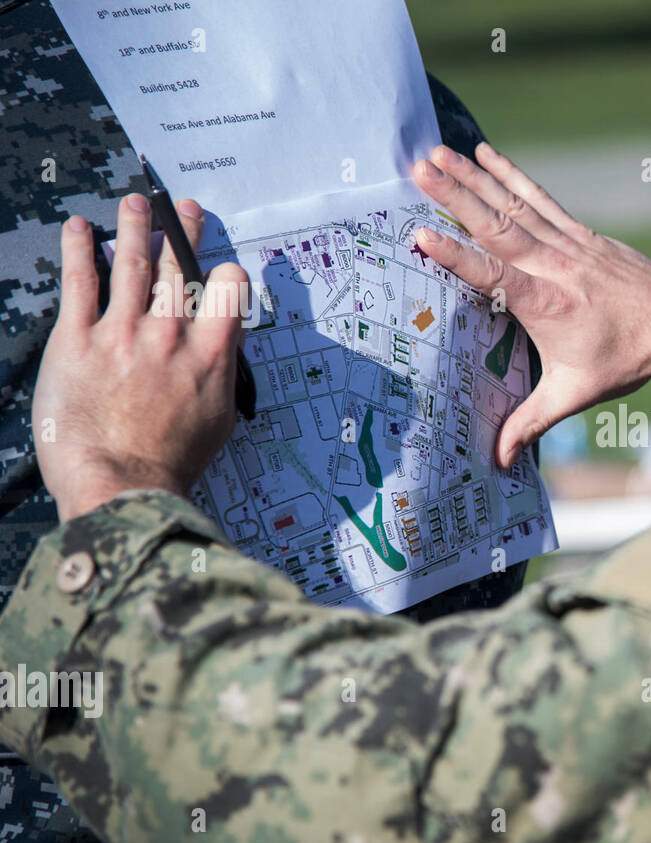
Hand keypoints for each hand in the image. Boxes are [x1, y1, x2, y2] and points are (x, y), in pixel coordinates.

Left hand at [34, 195, 249, 521]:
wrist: (121, 484)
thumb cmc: (170, 462)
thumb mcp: (218, 419)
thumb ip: (220, 373)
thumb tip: (224, 344)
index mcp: (209, 355)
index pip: (228, 291)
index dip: (227, 276)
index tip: (221, 271)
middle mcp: (168, 336)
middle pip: (180, 269)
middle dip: (183, 233)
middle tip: (185, 209)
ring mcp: (121, 334)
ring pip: (132, 264)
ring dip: (135, 227)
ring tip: (135, 204)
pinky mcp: (76, 341)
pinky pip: (80, 284)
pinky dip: (80, 251)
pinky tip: (80, 230)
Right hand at [412, 143, 650, 467]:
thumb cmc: (626, 359)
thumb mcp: (576, 395)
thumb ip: (531, 423)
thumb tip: (497, 462)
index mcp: (547, 306)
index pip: (494, 277)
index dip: (457, 258)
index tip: (422, 236)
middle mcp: (555, 267)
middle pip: (498, 227)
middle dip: (456, 197)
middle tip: (418, 169)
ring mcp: (568, 244)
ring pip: (514, 205)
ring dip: (473, 178)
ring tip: (436, 153)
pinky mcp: (580, 233)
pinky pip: (539, 198)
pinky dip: (512, 174)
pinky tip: (485, 153)